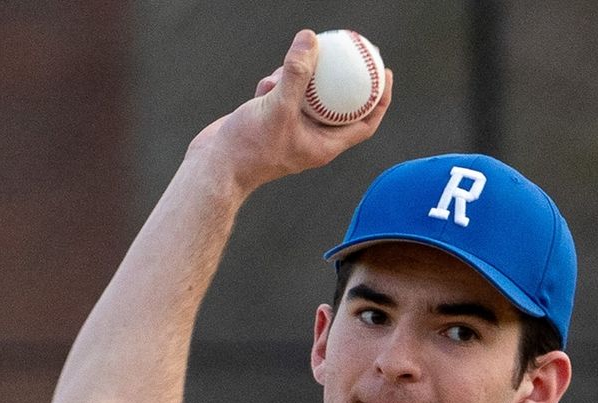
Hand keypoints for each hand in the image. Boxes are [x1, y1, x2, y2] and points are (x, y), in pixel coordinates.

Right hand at [188, 29, 393, 192]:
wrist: (213, 167)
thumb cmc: (248, 148)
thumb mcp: (277, 106)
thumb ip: (296, 73)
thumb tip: (311, 39)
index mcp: (324, 146)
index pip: (364, 123)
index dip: (379, 99)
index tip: (384, 72)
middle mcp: (311, 139)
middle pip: (339, 105)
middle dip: (344, 79)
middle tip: (352, 52)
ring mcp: (290, 130)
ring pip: (307, 96)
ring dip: (300, 78)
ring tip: (290, 68)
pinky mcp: (270, 122)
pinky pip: (283, 96)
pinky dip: (277, 85)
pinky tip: (266, 83)